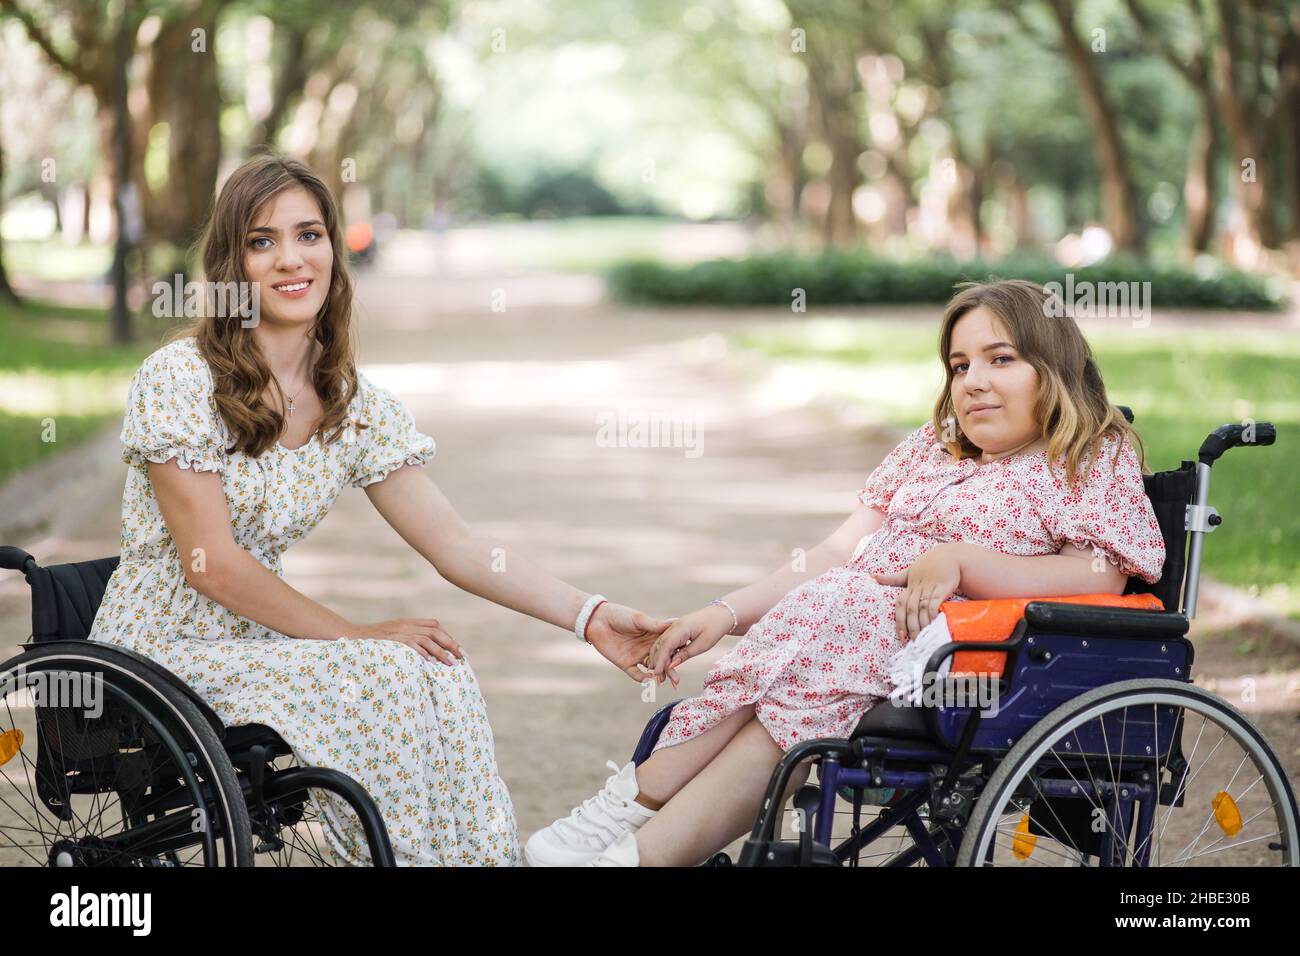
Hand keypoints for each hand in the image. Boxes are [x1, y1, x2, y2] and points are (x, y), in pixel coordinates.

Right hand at [343, 618, 463, 664]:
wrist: (347, 636)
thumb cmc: (370, 641)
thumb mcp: (391, 636)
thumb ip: (406, 639)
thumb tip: (424, 654)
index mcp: (406, 622)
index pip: (433, 624)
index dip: (447, 636)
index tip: (457, 649)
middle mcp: (404, 624)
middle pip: (434, 630)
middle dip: (450, 644)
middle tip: (462, 657)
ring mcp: (397, 632)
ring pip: (426, 638)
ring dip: (441, 651)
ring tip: (450, 664)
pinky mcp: (391, 640)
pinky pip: (411, 645)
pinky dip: (422, 653)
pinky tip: (431, 663)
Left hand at [583, 602, 671, 680]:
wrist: (598, 621)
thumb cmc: (619, 615)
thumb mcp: (638, 619)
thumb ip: (655, 625)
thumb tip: (674, 622)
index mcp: (654, 636)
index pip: (668, 647)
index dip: (676, 653)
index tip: (684, 658)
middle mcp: (648, 648)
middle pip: (662, 662)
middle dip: (669, 671)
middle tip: (676, 680)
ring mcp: (638, 656)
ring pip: (652, 670)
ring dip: (658, 676)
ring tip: (664, 682)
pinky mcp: (626, 664)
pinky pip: (636, 674)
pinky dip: (643, 678)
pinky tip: (648, 679)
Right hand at [646, 604, 733, 686]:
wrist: (720, 615)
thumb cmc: (714, 628)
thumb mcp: (702, 645)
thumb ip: (685, 654)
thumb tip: (671, 665)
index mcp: (680, 627)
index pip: (665, 645)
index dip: (660, 660)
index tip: (657, 673)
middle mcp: (673, 627)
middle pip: (660, 647)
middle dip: (658, 664)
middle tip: (659, 680)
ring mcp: (673, 629)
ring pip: (661, 647)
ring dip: (661, 662)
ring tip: (663, 677)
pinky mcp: (676, 633)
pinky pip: (667, 645)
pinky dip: (666, 657)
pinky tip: (667, 667)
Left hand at [870, 544, 962, 641]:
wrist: (949, 555)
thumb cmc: (927, 565)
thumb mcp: (909, 571)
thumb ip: (893, 578)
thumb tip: (872, 576)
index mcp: (909, 584)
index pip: (899, 604)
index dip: (899, 620)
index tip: (901, 635)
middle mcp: (918, 586)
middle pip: (910, 608)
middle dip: (910, 626)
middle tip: (912, 641)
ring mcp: (930, 586)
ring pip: (922, 607)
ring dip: (922, 623)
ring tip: (922, 636)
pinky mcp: (944, 586)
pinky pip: (936, 600)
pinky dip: (933, 611)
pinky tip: (933, 622)